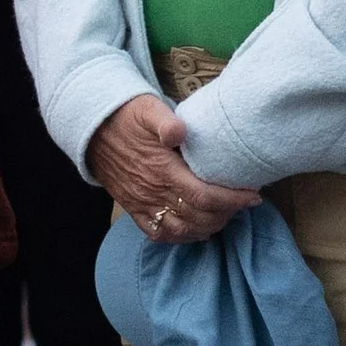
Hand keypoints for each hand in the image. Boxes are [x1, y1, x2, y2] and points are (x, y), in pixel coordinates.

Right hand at [85, 93, 261, 243]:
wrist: (93, 129)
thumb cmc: (127, 117)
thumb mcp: (147, 108)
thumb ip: (165, 120)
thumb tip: (180, 131)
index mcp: (161, 170)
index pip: (203, 195)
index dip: (232, 200)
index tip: (253, 196)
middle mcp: (152, 192)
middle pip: (197, 217)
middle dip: (226, 214)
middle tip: (243, 203)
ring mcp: (141, 204)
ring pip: (181, 230)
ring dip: (207, 227)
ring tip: (225, 215)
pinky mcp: (133, 209)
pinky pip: (158, 234)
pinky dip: (181, 237)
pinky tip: (197, 230)